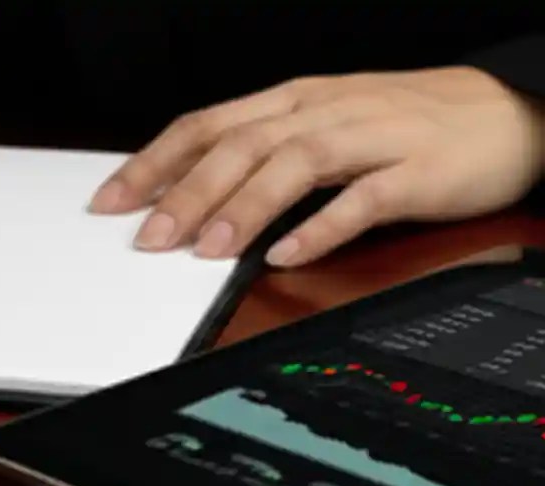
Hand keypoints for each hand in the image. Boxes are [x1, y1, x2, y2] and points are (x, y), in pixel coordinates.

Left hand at [88, 67, 544, 265]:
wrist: (508, 110)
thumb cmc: (405, 122)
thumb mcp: (322, 125)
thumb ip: (261, 155)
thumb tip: (189, 193)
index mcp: (295, 100)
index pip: (208, 125)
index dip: (155, 161)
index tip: (111, 200)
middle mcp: (325, 111)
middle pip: (241, 145)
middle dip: (186, 191)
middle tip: (147, 237)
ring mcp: (372, 138)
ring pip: (293, 165)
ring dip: (243, 208)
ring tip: (204, 249)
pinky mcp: (416, 171)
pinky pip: (362, 199)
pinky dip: (321, 227)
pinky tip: (288, 254)